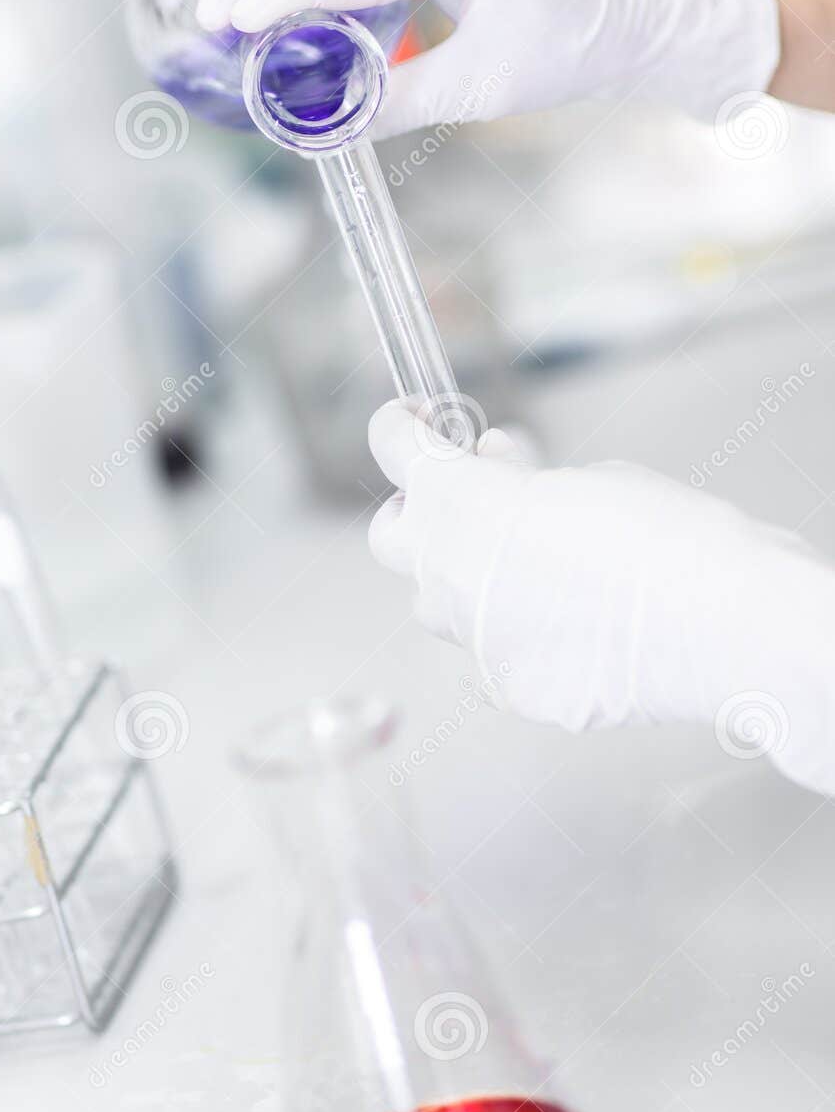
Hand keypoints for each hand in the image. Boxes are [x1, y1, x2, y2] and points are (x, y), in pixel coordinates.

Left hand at [368, 401, 834, 796]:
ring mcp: (472, 640)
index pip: (393, 447)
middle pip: (390, 536)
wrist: (720, 625)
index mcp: (461, 503)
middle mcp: (447, 574)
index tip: (417, 422)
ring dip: (465, 575)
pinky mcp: (507, 688)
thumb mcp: (586, 478)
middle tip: (466, 496)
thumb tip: (495, 472)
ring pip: (438, 602)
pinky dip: (512, 629)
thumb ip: (520, 479)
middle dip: (418, 512)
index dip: (402, 428)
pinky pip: (489, 650)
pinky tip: (567, 620)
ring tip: (531, 561)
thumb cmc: (667, 535)